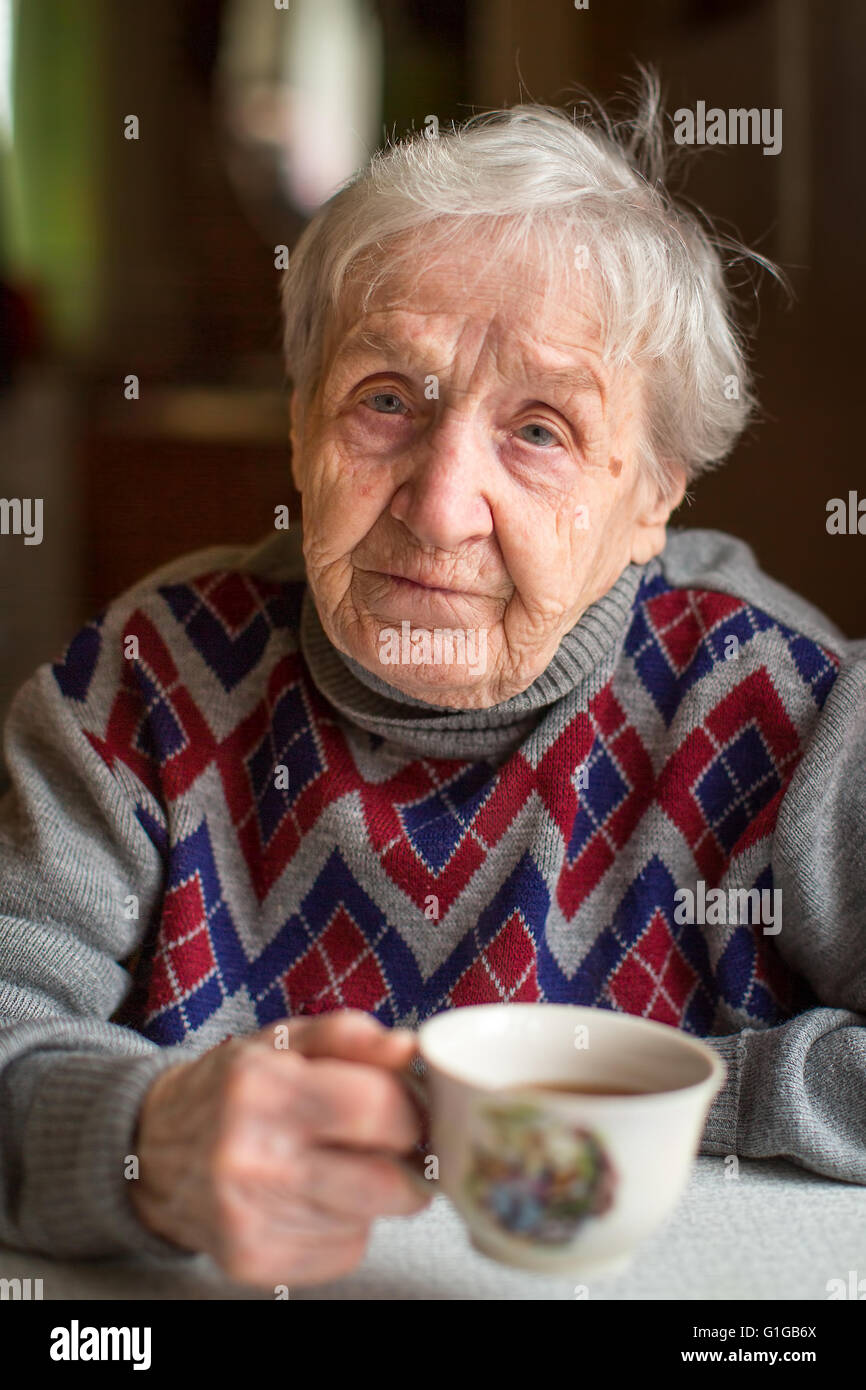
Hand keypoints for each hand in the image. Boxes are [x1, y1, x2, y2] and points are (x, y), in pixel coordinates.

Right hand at [129, 1010, 430, 1286]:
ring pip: (370, 1219)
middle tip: (389, 1144)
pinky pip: (344, 1253)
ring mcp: (249, 1218)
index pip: (377, 1109)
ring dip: (372, 1193)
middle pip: (387, 1182)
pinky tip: (313, 1198)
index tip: (406, 1108)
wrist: (150, 1150)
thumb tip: (407, 1048)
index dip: (410, 1109)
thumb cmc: (230, 1088)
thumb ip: (349, 1036)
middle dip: (406, 1163)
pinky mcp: (251, 1262)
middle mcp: (251, 1158)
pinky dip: (344, 1226)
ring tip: (335, 1164)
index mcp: (262, 1089)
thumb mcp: (282, 1041)